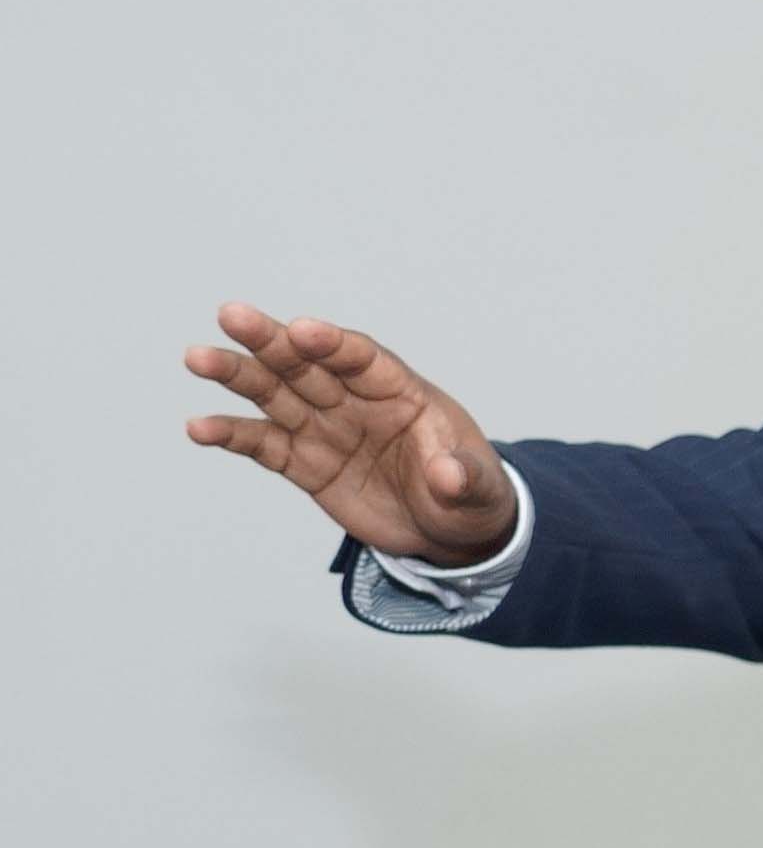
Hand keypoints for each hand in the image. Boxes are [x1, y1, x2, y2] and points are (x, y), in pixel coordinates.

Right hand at [182, 304, 516, 564]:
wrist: (451, 533)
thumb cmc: (470, 496)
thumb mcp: (481, 491)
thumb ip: (464, 478)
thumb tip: (448, 474)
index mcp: (402, 392)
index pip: (363, 358)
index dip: (334, 344)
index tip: (303, 330)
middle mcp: (356, 401)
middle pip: (307, 364)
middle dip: (271, 341)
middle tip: (231, 315)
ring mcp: (326, 429)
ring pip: (276, 394)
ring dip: (237, 375)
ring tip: (197, 358)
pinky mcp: (305, 463)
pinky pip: (264, 445)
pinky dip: (232, 435)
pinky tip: (199, 427)